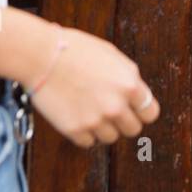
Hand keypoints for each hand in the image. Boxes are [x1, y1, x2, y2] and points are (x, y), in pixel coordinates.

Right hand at [27, 27, 159, 147]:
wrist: (41, 56)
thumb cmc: (75, 49)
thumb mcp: (112, 56)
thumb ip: (128, 78)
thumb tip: (137, 95)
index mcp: (129, 84)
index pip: (150, 113)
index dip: (141, 111)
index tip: (133, 110)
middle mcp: (116, 106)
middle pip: (133, 130)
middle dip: (123, 121)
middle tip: (109, 110)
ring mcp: (96, 120)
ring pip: (111, 138)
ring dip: (103, 127)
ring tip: (89, 108)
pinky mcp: (75, 130)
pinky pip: (88, 142)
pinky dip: (84, 132)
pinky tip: (76, 113)